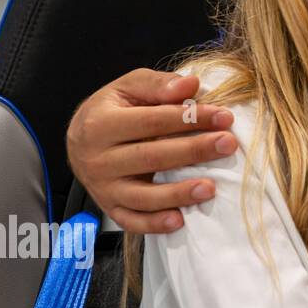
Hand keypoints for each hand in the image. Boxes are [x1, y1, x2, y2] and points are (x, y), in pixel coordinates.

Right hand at [66, 69, 236, 232]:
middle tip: (228, 144)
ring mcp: (102, 187)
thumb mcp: (129, 87)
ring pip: (142, 196)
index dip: (190, 118)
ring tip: (210, 188)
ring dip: (178, 194)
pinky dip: (154, 224)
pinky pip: (131, 220)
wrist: (79, 139)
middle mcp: (97, 159)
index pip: (152, 121)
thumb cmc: (113, 109)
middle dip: (194, 150)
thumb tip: (191, 84)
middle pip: (151, 157)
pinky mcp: (109, 207)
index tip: (224, 116)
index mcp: (101, 124)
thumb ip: (158, 84)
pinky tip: (179, 221)